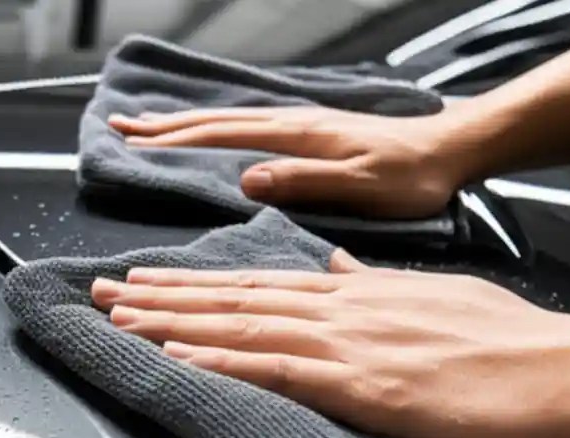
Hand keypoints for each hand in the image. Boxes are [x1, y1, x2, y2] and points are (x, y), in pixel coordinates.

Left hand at [90, 251, 569, 437]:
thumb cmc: (523, 349)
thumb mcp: (447, 301)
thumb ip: (384, 287)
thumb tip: (338, 270)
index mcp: (367, 294)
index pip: (266, 286)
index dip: (203, 285)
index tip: (156, 283)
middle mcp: (350, 310)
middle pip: (238, 299)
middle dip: (165, 295)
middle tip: (106, 291)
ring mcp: (357, 346)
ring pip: (245, 326)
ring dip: (174, 322)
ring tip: (118, 318)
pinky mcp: (371, 389)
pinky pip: (280, 370)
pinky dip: (222, 360)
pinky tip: (179, 355)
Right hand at [109, 107, 470, 218]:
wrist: (450, 151)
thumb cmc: (411, 175)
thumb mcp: (360, 184)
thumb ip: (303, 180)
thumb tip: (245, 180)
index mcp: (298, 136)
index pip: (222, 136)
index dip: (174, 140)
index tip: (133, 142)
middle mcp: (293, 123)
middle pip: (215, 122)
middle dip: (165, 126)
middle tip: (118, 127)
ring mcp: (300, 125)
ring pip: (229, 121)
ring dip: (185, 124)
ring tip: (148, 127)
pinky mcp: (310, 134)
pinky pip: (248, 127)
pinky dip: (216, 129)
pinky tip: (208, 135)